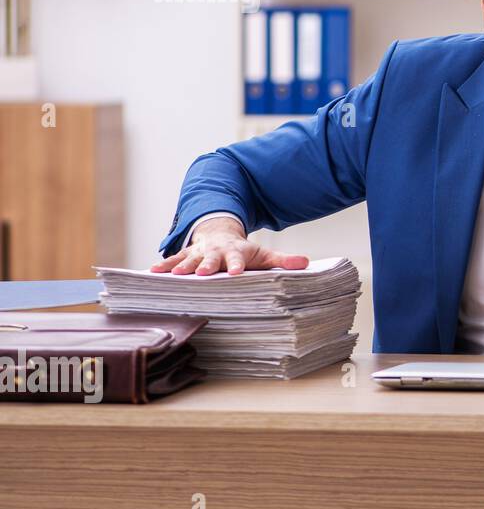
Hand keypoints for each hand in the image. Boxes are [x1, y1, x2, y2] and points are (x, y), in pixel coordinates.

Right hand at [149, 216, 308, 276]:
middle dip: (206, 266)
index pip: (236, 260)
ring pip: (190, 259)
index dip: (236, 266)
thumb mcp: (263, 254)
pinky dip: (163, 265)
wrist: (220, 234)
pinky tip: (151, 271)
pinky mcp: (185, 254)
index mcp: (235, 253)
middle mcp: (215, 252)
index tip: (235, 273)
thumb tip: (306, 263)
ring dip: (182, 266)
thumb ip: (283, 260)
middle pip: (211, 260)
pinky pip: (172, 259)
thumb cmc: (243, 251)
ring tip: (175, 274)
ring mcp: (199, 253)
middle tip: (202, 274)